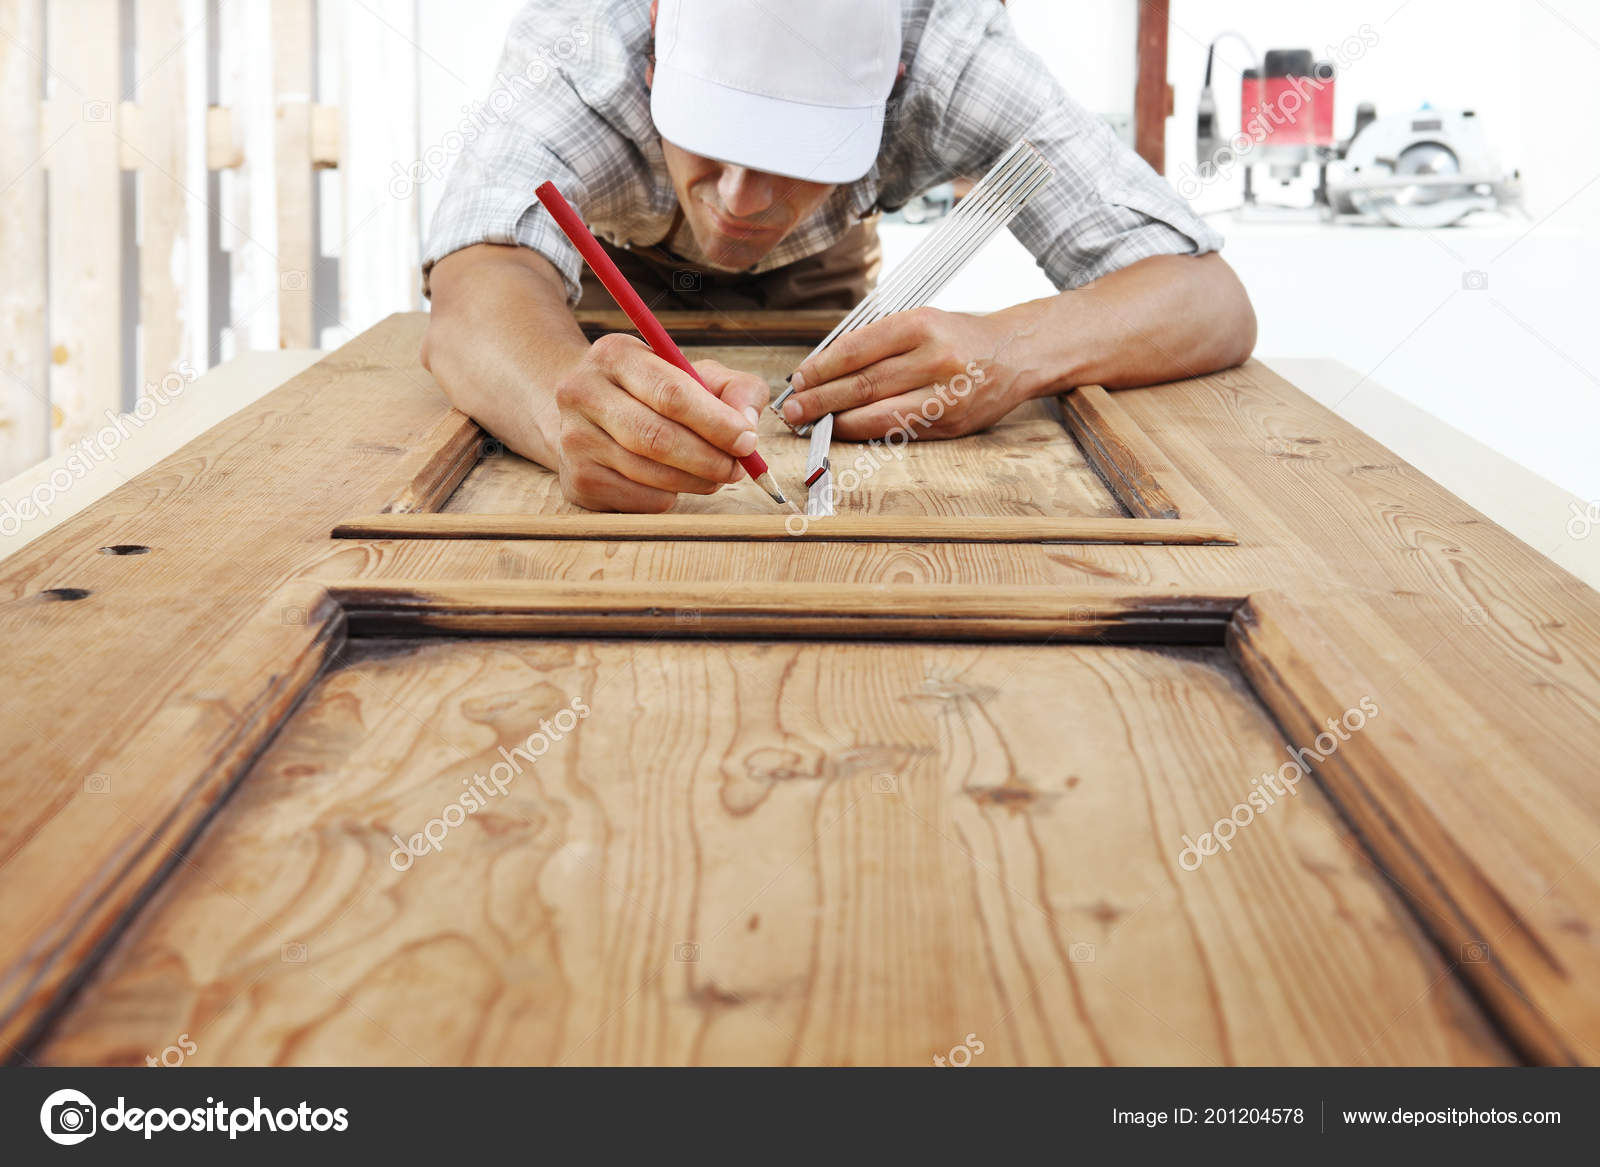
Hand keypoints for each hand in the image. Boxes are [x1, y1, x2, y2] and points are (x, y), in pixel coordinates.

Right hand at [553, 333, 769, 511]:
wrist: (588, 412)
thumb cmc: (653, 391)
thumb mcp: (695, 373)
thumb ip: (735, 389)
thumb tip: (746, 424)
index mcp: (615, 355)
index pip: (671, 393)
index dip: (716, 423)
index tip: (747, 441)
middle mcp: (584, 393)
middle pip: (657, 437)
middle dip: (709, 459)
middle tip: (736, 468)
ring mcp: (575, 439)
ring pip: (649, 473)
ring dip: (695, 482)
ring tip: (715, 476)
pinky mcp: (578, 479)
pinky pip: (639, 499)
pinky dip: (670, 497)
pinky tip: (677, 484)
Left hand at [779, 307, 1025, 439]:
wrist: (1016, 354)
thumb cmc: (958, 336)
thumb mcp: (921, 321)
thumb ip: (877, 342)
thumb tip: (823, 370)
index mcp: (921, 324)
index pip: (858, 349)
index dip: (822, 368)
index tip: (799, 379)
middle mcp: (935, 359)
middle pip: (864, 384)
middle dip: (822, 399)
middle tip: (793, 409)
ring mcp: (945, 396)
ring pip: (879, 414)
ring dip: (839, 421)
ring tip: (812, 423)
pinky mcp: (950, 424)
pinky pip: (898, 431)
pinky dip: (867, 432)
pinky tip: (846, 430)